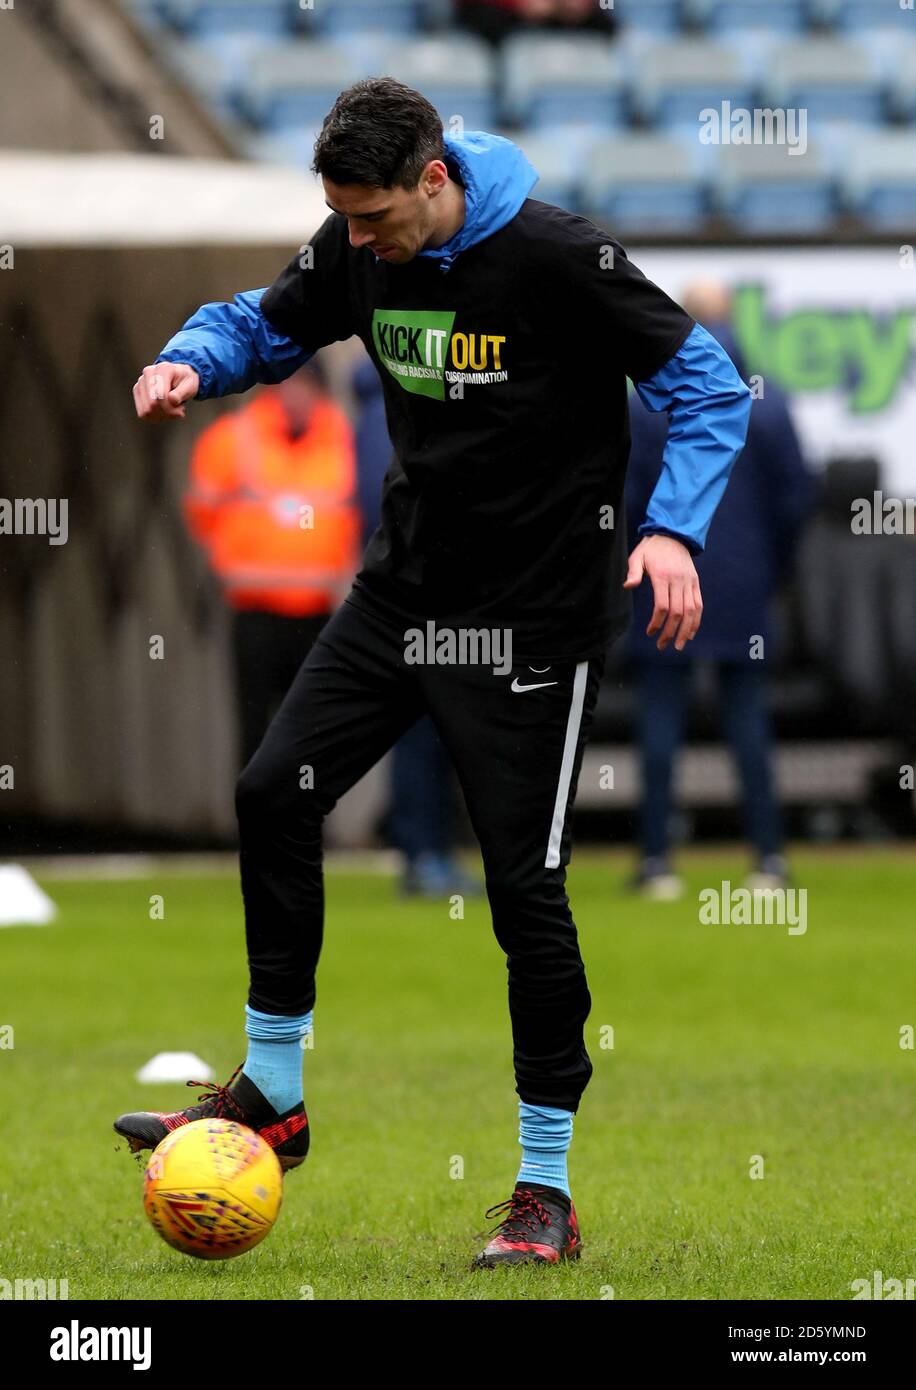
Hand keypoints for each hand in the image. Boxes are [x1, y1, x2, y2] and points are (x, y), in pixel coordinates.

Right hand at [132, 362, 198, 420]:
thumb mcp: (190, 386)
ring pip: (146, 411)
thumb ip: (181, 393)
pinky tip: (164, 412)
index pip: (160, 395)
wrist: (179, 378)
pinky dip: (155, 417)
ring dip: (161, 416)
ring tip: (172, 410)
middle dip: (167, 413)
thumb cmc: (185, 382)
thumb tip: (171, 399)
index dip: (170, 408)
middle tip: (179, 411)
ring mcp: (140, 382)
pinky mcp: (137, 391)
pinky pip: (142, 413)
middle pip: (151, 405)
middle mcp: (148, 372)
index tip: (181, 410)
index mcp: (163, 369)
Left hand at [623, 534, 702, 651]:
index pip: (663, 605)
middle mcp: (679, 580)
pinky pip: (699, 604)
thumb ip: (633, 572)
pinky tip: (690, 633)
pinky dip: (696, 620)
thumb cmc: (651, 549)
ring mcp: (689, 582)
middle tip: (662, 646)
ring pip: (691, 611)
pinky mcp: (695, 583)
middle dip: (670, 631)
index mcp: (663, 576)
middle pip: (678, 612)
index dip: (657, 622)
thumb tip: (627, 586)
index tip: (650, 633)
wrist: (673, 535)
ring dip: (686, 630)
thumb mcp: (637, 556)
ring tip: (678, 645)